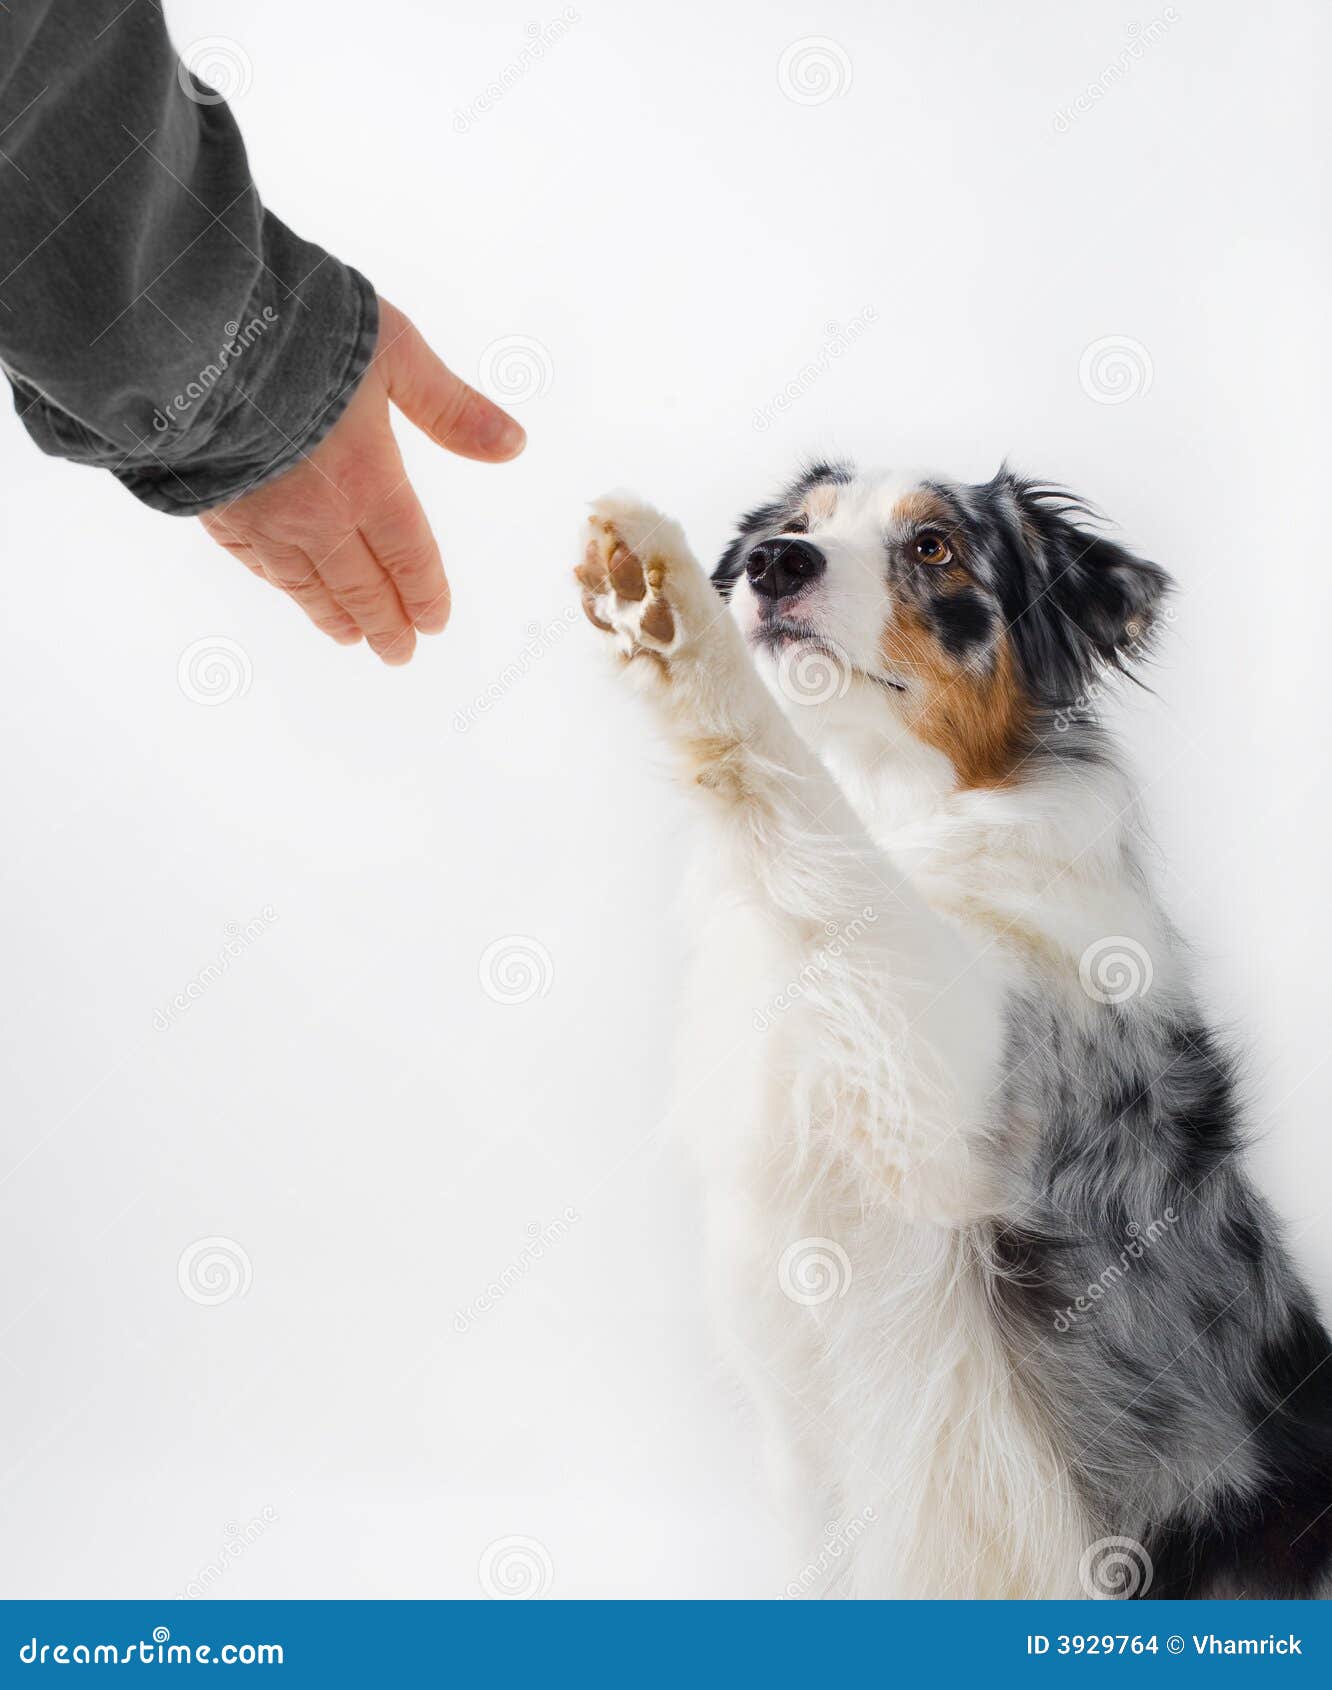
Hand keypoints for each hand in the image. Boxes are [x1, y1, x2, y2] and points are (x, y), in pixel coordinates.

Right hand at [199, 298, 524, 663]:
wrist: (192, 334)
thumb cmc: (301, 329)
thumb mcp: (396, 353)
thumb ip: (451, 407)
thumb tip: (514, 445)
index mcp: (370, 482)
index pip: (408, 557)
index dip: (424, 594)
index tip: (434, 623)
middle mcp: (319, 516)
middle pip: (361, 587)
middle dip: (385, 623)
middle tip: (399, 652)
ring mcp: (263, 520)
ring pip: (307, 586)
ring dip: (334, 616)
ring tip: (352, 637)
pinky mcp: (215, 510)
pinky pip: (256, 563)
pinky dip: (282, 585)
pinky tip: (290, 592)